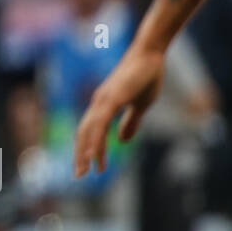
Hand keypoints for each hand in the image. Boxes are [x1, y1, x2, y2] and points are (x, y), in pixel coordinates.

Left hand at [73, 44, 165, 176]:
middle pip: (83, 132)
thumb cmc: (146, 76)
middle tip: (80, 175)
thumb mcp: (140, 105)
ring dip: (86, 151)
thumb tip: (121, 140)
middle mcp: (99, 103)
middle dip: (80, 154)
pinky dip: (95, 139)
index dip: (88, 149)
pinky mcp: (112, 98)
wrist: (151, 54)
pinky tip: (95, 153)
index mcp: (104, 105)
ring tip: (86, 170)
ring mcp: (103, 100)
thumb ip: (130, 122)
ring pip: (89, 130)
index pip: (90, 131)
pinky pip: (100, 123)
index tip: (89, 168)